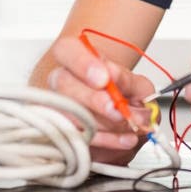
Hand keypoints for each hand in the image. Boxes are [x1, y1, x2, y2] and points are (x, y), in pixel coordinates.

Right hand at [47, 36, 154, 164]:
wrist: (111, 111)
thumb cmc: (119, 91)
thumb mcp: (135, 84)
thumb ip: (132, 86)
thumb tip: (124, 98)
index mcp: (74, 56)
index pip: (66, 50)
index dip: (83, 64)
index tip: (104, 78)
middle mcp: (59, 80)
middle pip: (63, 84)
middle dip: (93, 100)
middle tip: (117, 109)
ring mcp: (55, 107)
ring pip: (69, 115)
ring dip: (104, 125)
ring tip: (130, 127)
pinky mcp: (60, 133)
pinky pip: (77, 139)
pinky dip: (106, 142)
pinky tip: (124, 140)